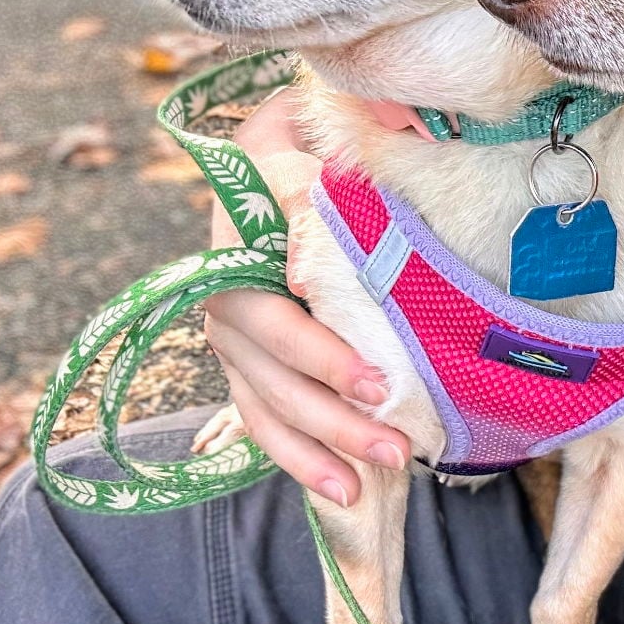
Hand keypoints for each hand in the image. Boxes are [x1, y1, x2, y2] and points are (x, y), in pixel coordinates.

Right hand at [204, 86, 410, 506]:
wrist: (264, 174)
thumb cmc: (293, 154)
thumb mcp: (296, 134)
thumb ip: (322, 143)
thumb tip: (363, 161)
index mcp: (239, 247)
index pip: (268, 304)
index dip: (314, 345)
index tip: (369, 368)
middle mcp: (229, 299)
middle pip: (273, 366)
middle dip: (332, 401)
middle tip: (394, 423)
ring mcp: (236, 344)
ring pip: (271, 405)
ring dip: (325, 442)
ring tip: (387, 465)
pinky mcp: (250, 374)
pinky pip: (266, 426)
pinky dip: (302, 460)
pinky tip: (346, 489)